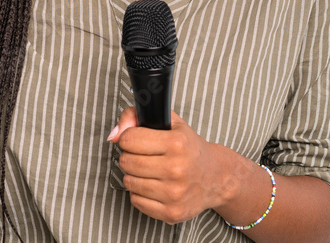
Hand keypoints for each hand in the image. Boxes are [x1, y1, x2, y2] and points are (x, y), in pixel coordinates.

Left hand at [108, 106, 226, 224]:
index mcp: (177, 143)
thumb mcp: (169, 122)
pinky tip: (153, 185)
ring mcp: (174, 194)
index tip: (137, 139)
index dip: (129, 137)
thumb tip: (113, 135)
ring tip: (149, 170)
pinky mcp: (171, 213)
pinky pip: (136, 201)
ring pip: (129, 182)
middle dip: (130, 156)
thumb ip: (137, 116)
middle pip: (126, 162)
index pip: (129, 139)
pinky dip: (140, 193)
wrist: (216, 177)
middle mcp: (176, 169)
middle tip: (143, 155)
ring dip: (134, 175)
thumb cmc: (189, 147)